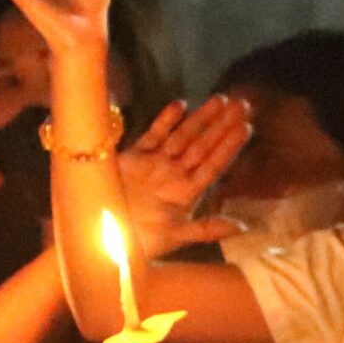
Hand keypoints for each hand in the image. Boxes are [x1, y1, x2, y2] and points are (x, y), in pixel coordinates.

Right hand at [118, 96, 252, 253]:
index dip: (229, 147)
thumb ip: (206, 229)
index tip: (246, 127)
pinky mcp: (132, 157)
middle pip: (202, 146)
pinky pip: (153, 135)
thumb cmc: (136, 243)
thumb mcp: (174, 237)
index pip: (213, 166)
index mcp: (186, 194)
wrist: (96, 237)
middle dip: (221, 126)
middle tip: (243, 104)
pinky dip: (165, 121)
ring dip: (200, 119)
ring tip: (219, 100)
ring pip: (182, 136)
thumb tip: (243, 227)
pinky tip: (180, 105)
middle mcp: (173, 176)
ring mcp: (154, 164)